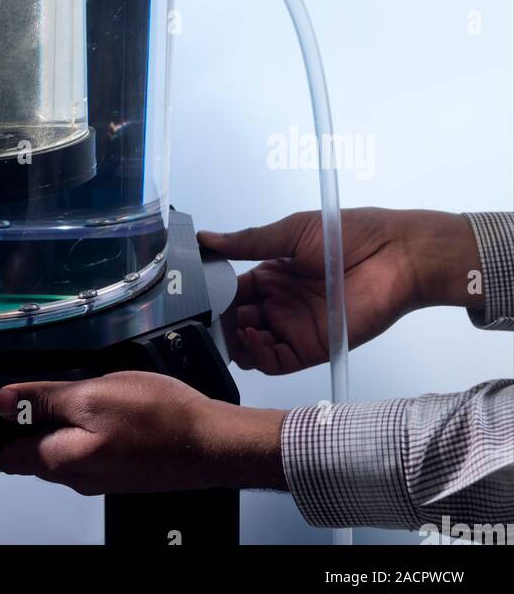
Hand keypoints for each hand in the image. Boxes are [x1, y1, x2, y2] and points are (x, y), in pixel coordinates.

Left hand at [0, 371, 285, 495]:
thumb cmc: (161, 420)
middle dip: (30, 420)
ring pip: (62, 446)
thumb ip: (45, 399)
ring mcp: (99, 475)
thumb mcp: (93, 394)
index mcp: (62, 460)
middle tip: (41, 385)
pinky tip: (104, 404)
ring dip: (61, 420)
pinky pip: (88, 446)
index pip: (7, 455)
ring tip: (78, 388)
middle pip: (33, 450)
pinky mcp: (119, 467)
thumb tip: (3, 401)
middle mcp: (76, 476)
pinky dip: (86, 426)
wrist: (211, 442)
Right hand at [199, 207, 480, 373]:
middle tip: (208, 320)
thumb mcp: (290, 232)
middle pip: (239, 322)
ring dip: (237, 342)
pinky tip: (253, 339)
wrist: (395, 255)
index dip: (215, 296)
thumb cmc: (348, 234)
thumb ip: (247, 242)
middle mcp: (281, 303)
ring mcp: (295, 327)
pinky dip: (258, 356)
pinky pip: (276, 361)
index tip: (198, 296)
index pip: (233, 292)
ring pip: (253, 346)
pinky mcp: (312, 347)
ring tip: (234, 330)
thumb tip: (207, 239)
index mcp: (273, 274)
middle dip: (221, 324)